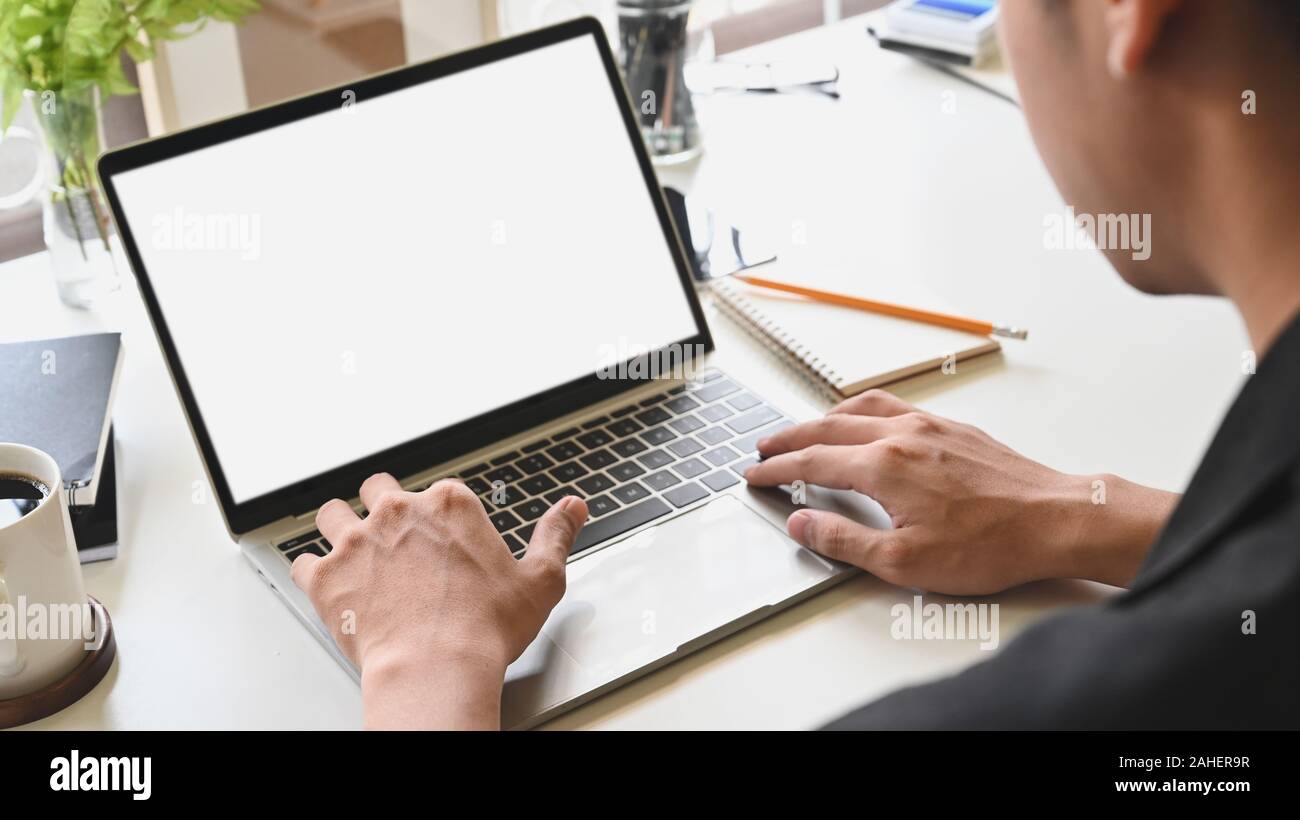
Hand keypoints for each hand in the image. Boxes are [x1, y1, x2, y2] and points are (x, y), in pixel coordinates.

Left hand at [290, 474, 587, 728]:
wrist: (436, 667)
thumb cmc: (485, 629)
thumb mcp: (540, 581)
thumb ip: (556, 536)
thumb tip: (573, 508)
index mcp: (450, 504)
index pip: (438, 490)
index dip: (439, 513)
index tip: (444, 537)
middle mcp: (399, 512)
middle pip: (378, 488)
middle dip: (384, 507)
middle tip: (395, 536)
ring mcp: (356, 541)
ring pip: (332, 514)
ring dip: (339, 527)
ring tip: (350, 548)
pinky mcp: (325, 577)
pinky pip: (303, 561)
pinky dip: (313, 572)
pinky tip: (326, 582)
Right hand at [744, 390, 1175, 594]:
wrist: (1056, 519)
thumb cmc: (991, 543)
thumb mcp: (904, 561)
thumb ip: (844, 540)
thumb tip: (803, 523)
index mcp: (883, 467)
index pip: (811, 462)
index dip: (777, 469)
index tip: (755, 474)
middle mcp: (902, 437)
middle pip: (827, 428)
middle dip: (788, 437)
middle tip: (764, 447)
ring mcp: (930, 427)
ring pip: (860, 408)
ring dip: (823, 417)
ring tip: (806, 428)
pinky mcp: (954, 428)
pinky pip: (895, 405)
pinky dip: (863, 409)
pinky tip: (867, 419)